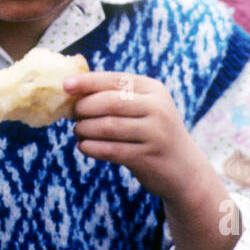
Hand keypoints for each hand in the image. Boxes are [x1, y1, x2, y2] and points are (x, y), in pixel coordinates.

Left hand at [64, 71, 209, 201]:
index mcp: (153, 90)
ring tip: (78, 131)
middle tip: (72, 115)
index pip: (116, 80)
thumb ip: (117, 96)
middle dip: (85, 107)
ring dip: (85, 129)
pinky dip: (92, 147)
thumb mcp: (144, 108)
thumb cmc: (152, 133)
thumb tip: (74, 89)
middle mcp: (157, 108)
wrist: (184, 169)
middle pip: (110, 102)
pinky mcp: (148, 156)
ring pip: (108, 126)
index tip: (65, 85)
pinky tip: (84, 146)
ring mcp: (155, 133)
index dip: (88, 81)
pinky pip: (111, 150)